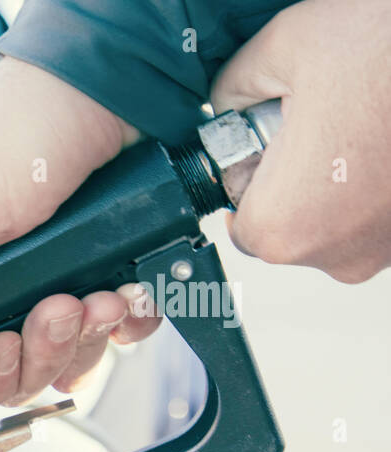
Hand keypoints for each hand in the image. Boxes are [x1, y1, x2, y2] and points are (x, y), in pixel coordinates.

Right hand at [0, 57, 148, 417]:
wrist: (114, 85)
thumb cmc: (20, 127)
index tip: (7, 343)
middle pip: (7, 372)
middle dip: (42, 348)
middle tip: (63, 306)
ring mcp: (41, 285)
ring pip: (60, 359)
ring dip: (87, 335)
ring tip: (100, 292)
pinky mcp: (94, 277)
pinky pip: (110, 334)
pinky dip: (125, 322)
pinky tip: (126, 289)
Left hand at [211, 0, 390, 282]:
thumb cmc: (385, 45)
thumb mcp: (282, 50)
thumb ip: (233, 89)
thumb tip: (225, 104)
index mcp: (283, 227)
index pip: (240, 220)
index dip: (249, 173)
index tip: (266, 139)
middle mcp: (337, 256)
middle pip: (291, 224)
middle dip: (293, 177)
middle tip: (317, 120)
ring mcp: (387, 251)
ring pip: (339, 219)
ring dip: (338, 179)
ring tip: (359, 122)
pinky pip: (379, 213)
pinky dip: (377, 181)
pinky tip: (384, 136)